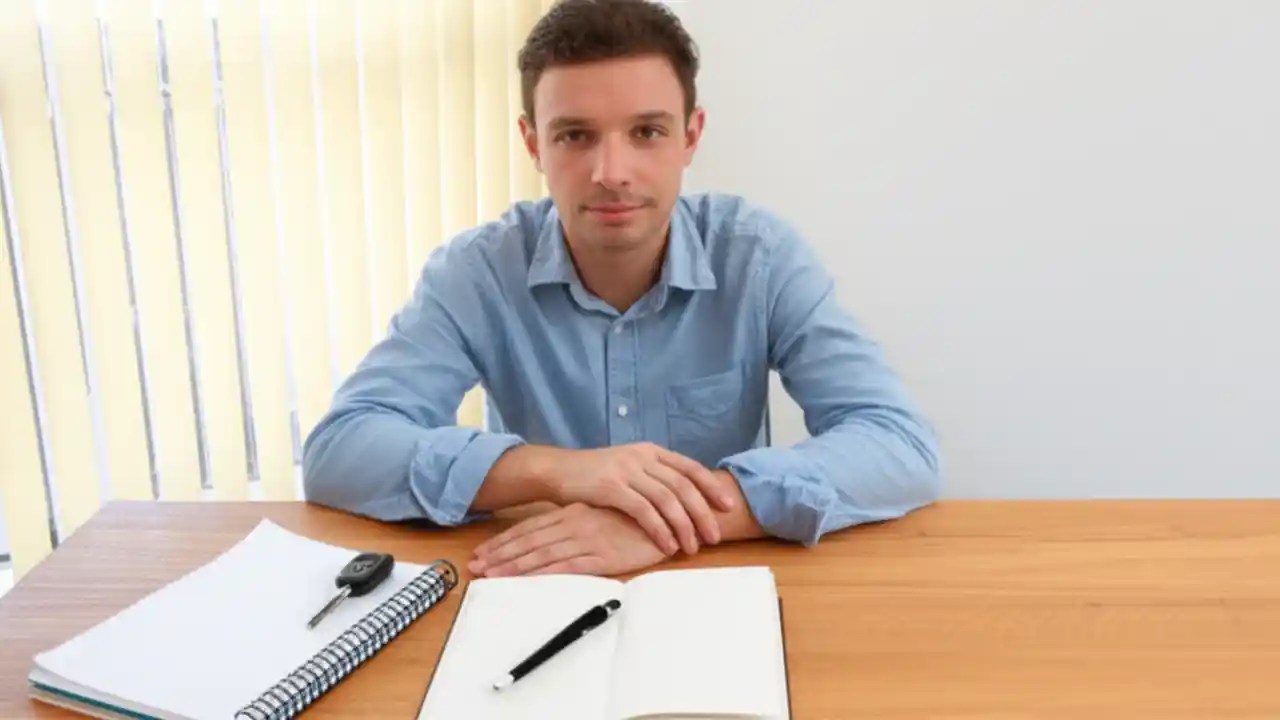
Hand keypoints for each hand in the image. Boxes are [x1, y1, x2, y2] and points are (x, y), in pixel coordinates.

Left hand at [468, 503, 666, 577]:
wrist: (673, 517)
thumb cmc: (638, 520)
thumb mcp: (602, 517)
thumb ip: (580, 522)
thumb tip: (557, 535)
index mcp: (574, 512)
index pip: (530, 527)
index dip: (505, 541)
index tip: (484, 552)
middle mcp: (575, 522)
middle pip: (529, 540)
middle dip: (499, 554)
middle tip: (475, 566)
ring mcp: (587, 539)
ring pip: (541, 553)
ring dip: (513, 565)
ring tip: (489, 575)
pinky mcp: (601, 556)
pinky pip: (565, 566)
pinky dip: (541, 573)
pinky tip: (525, 579)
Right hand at [542, 443, 734, 555]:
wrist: (558, 471)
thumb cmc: (595, 475)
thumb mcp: (629, 467)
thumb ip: (654, 476)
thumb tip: (684, 497)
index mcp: (651, 451)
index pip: (690, 467)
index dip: (711, 487)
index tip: (727, 505)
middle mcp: (643, 457)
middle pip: (683, 486)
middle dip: (702, 513)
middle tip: (714, 537)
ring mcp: (628, 471)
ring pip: (667, 499)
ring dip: (684, 526)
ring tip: (693, 547)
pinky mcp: (612, 488)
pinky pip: (644, 511)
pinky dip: (659, 529)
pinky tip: (667, 545)